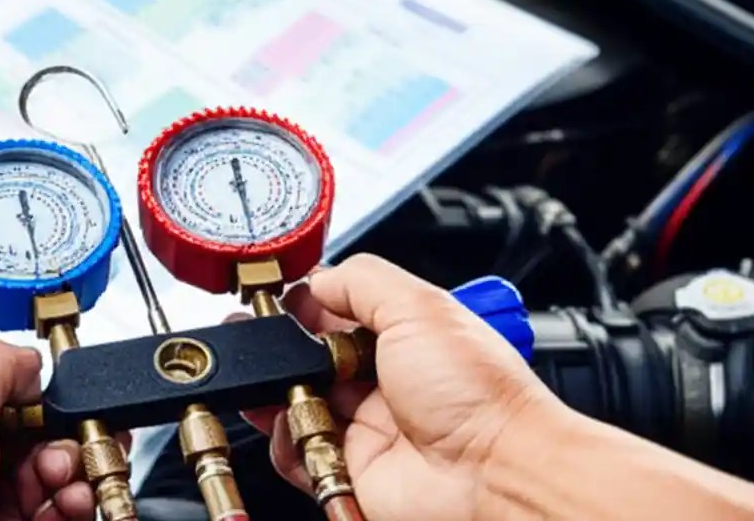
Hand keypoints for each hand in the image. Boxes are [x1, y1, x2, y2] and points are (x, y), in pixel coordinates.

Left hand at [0, 340, 94, 520]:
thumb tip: (31, 362)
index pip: (11, 396)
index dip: (44, 400)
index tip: (64, 407)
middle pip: (43, 438)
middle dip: (66, 441)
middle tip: (58, 454)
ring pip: (60, 478)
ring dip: (76, 474)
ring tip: (66, 482)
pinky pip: (63, 513)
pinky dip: (77, 507)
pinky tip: (72, 504)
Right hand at [242, 255, 566, 520]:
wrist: (494, 475)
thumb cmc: (482, 397)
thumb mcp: (420, 308)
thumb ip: (362, 281)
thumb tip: (316, 278)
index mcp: (404, 335)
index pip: (336, 310)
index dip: (304, 304)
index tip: (275, 298)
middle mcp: (381, 379)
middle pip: (309, 358)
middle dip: (278, 349)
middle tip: (259, 340)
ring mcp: (364, 425)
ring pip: (294, 402)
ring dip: (273, 392)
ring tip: (269, 382)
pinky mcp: (347, 467)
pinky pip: (295, 451)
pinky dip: (282, 440)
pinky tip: (290, 423)